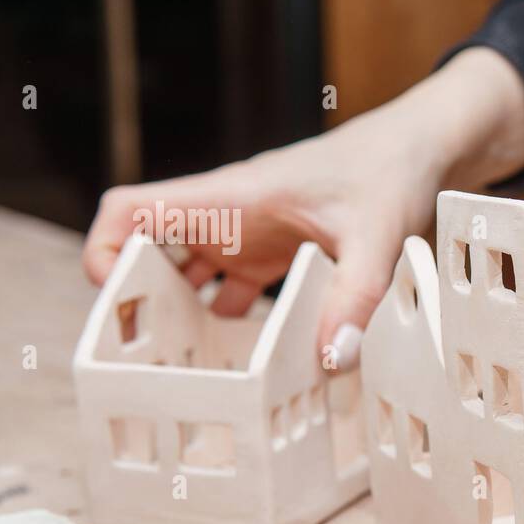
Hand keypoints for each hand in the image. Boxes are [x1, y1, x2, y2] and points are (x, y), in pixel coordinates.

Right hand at [82, 47, 523, 367]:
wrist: (421, 149)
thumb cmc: (390, 172)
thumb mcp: (377, 236)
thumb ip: (355, 295)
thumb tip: (330, 360)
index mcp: (230, 200)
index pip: (131, 210)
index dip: (102, 250)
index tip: (116, 301)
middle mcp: (227, 218)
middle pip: (147, 253)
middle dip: (138, 301)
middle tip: (147, 361)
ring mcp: (248, 236)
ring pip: (186, 275)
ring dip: (180, 317)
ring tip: (186, 373)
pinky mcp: (275, 252)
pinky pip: (231, 288)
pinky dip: (228, 322)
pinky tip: (245, 362)